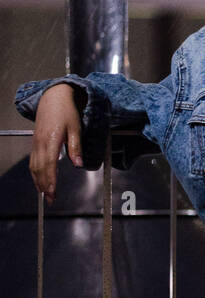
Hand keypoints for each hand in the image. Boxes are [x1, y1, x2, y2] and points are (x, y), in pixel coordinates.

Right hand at [29, 83, 83, 203]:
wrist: (53, 98)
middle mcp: (40, 143)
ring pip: (34, 166)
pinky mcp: (35, 143)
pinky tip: (39, 180)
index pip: (49, 164)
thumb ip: (76, 147)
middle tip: (51, 199)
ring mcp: (36, 143)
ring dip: (38, 181)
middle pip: (40, 169)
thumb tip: (78, 165)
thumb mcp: (76, 128)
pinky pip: (33, 161)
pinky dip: (35, 173)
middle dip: (45, 185)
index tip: (52, 192)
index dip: (50, 179)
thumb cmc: (66, 112)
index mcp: (51, 139)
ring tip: (45, 194)